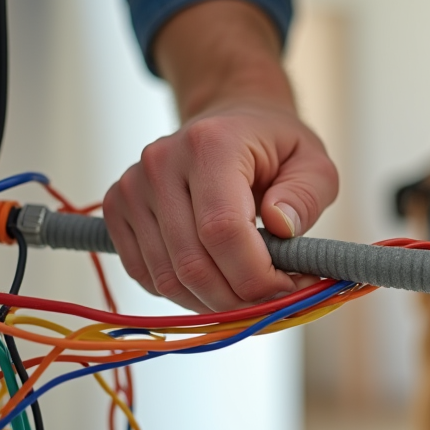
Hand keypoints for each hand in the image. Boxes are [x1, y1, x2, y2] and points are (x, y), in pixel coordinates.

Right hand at [103, 99, 337, 311]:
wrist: (229, 125)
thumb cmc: (275, 148)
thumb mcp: (313, 163)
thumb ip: (305, 196)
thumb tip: (282, 228)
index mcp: (210, 144)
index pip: (222, 230)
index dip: (256, 275)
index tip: (289, 288)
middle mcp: (160, 163)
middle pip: (192, 264)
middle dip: (239, 300)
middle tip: (274, 302)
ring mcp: (132, 187)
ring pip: (168, 279)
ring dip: (213, 304)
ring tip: (248, 294)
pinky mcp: (117, 210)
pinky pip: (147, 277)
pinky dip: (185, 295)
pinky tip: (217, 283)